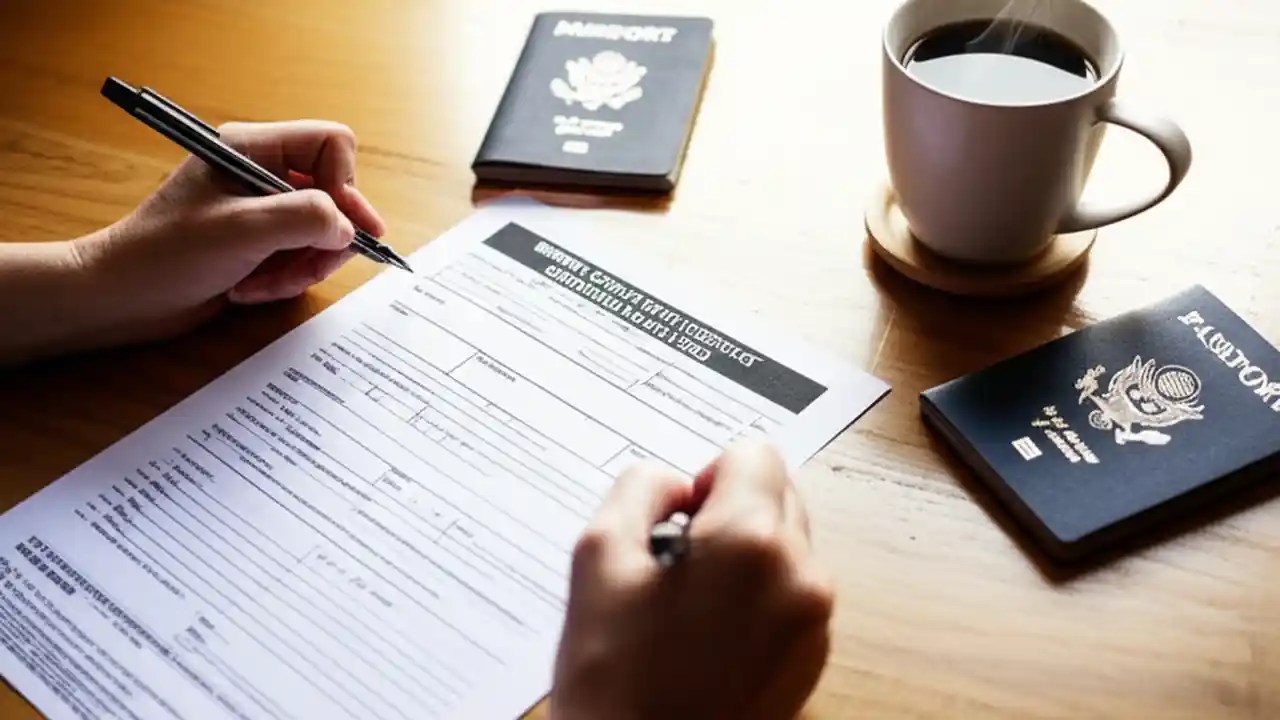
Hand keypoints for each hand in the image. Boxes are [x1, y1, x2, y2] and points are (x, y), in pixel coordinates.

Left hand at [72, 120, 385, 343]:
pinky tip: (251, 289)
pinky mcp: (261, 244)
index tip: (339, 229)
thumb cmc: (167, 254)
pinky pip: (302, 257)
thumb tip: (349, 228)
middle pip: (334, 194)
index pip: (331, 145)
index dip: (345, 185)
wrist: (123, 298)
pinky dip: (286, 279)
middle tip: (309, 268)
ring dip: (303, 265)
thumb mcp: (242, 230)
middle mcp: (262, 172)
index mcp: (252, 148)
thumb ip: (305, 219)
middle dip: (325, 238)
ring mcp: (262, 209)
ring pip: (323, 231)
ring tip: (267, 284)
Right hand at [550, 441, 833, 719]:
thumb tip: (675, 483)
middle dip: (730, 512)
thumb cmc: (614, 681)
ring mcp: (813, 622)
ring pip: (787, 544)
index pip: (753, 454)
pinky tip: (708, 636)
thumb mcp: (597, 556)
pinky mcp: (813, 658)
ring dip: (745, 555)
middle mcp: (799, 576)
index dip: (707, 475)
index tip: (678, 518)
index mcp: (751, 542)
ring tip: (688, 607)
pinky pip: (792, 593)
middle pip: (779, 494)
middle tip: (676, 565)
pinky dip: (758, 597)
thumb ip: (640, 488)